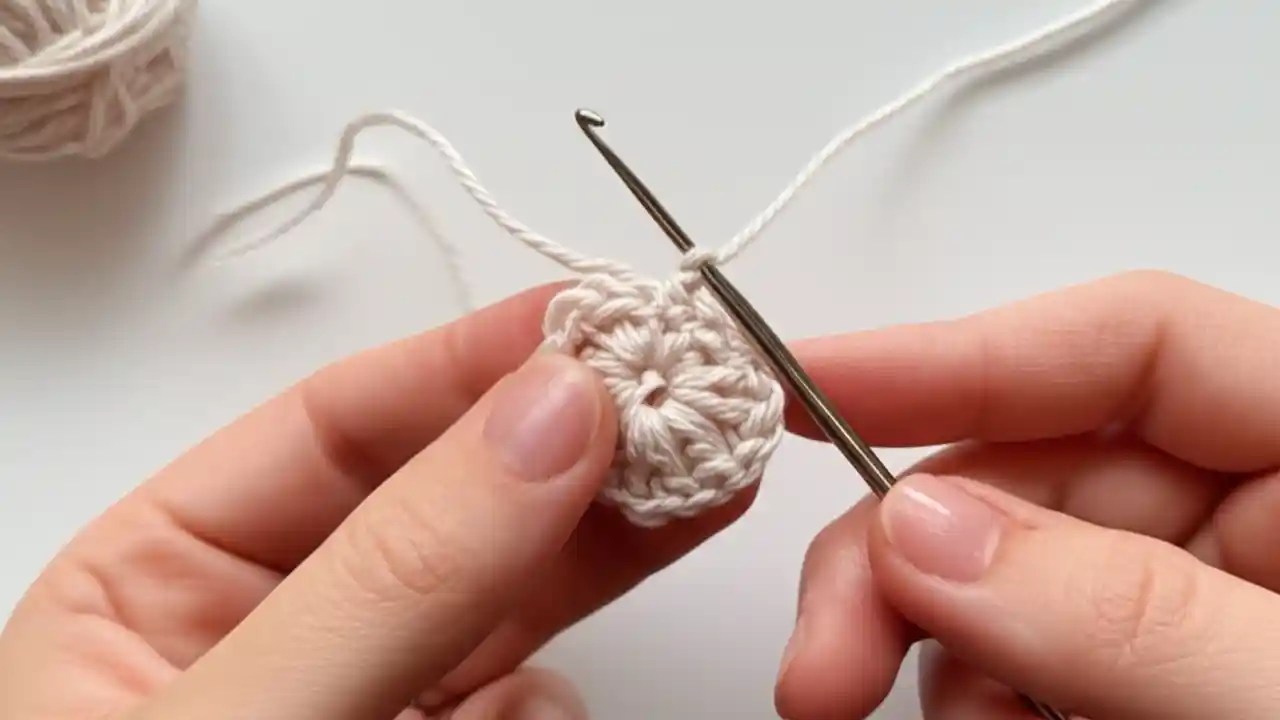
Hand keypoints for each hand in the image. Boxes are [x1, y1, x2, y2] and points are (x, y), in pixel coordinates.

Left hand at [0, 284, 754, 719]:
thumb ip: (390, 577)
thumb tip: (546, 418)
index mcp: (154, 584)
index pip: (337, 427)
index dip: (475, 363)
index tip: (600, 328)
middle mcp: (264, 631)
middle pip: (444, 493)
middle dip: (569, 440)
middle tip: (690, 395)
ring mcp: (359, 708)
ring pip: (503, 589)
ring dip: (602, 533)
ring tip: (696, 481)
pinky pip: (522, 701)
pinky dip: (560, 688)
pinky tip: (557, 701)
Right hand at [777, 271, 1279, 719]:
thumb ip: (1130, 612)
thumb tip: (926, 533)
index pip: (1132, 344)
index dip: (958, 354)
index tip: (807, 385)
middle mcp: (1261, 516)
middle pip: (1037, 476)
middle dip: (909, 557)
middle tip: (823, 659)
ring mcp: (1211, 606)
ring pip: (1014, 578)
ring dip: (939, 643)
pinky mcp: (1164, 682)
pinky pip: (1036, 660)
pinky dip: (985, 696)